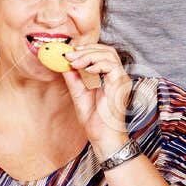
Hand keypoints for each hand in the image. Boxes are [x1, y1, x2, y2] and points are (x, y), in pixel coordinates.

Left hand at [59, 42, 134, 158]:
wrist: (102, 136)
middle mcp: (117, 76)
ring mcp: (120, 80)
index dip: (87, 50)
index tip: (70, 53)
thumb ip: (74, 78)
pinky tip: (86, 68)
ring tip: (75, 62)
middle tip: (70, 54)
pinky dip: (97, 63)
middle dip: (87, 49)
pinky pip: (111, 66)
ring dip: (89, 55)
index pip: (103, 54)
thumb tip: (65, 63)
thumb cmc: (95, 120)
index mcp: (110, 78)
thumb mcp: (79, 94)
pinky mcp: (120, 84)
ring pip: (109, 55)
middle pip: (107, 51)